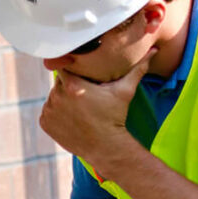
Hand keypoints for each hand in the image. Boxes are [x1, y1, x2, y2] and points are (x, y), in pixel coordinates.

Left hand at [39, 51, 153, 168]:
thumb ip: (137, 69)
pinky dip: (56, 113)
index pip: (65, 67)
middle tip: (84, 95)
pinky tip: (71, 118)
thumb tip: (153, 50)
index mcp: (73, 85)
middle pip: (59, 82)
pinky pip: (48, 111)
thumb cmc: (115, 117)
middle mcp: (57, 96)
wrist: (105, 148)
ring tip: (78, 108)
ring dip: (61, 99)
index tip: (81, 75)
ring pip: (52, 96)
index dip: (73, 70)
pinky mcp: (45, 122)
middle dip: (69, 85)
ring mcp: (49, 110)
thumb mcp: (125, 91)